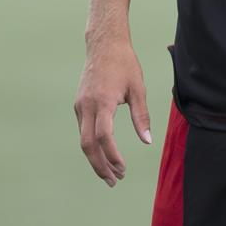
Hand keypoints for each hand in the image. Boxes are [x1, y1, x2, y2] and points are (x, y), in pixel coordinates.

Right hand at [73, 34, 151, 186]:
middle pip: (87, 145)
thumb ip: (141, 116)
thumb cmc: (124, 64)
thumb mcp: (138, 88)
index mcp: (103, 101)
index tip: (122, 169)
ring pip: (83, 140)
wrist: (104, 44)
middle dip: (99, 166)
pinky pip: (83, 130)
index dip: (112, 156)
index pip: (103, 136)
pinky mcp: (79, 104)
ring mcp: (80, 105)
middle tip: (114, 182)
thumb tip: (147, 141)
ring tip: (112, 173)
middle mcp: (86, 105)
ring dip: (96, 158)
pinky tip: (104, 153)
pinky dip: (92, 145)